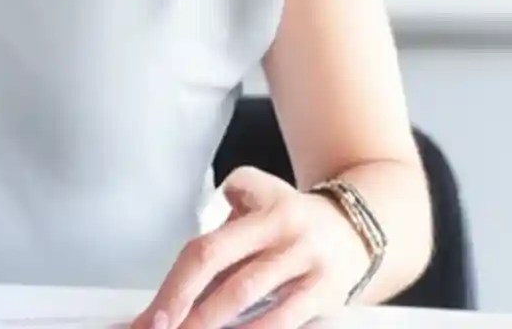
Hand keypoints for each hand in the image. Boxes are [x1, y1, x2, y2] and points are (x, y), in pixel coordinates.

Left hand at [132, 168, 369, 328]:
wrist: (359, 225)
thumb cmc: (290, 218)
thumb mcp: (255, 196)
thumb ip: (220, 228)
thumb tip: (175, 287)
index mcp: (263, 215)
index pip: (209, 251)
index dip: (178, 285)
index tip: (152, 315)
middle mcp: (288, 239)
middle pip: (231, 283)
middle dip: (190, 314)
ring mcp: (311, 269)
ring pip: (258, 304)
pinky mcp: (328, 295)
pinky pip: (286, 321)